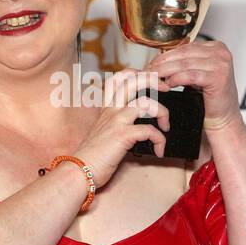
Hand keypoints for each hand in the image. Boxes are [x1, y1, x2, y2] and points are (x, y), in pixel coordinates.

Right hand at [72, 68, 170, 188]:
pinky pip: (149, 130)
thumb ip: (118, 123)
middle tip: (166, 89)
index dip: (138, 73)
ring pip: (147, 102)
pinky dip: (160, 139)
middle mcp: (111, 109)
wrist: (80, 171)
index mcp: (107, 107)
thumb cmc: (93, 156)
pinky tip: (159, 150)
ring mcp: (117, 121)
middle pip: (134, 81)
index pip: (120, 78)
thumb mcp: (104, 132)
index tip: (152, 81)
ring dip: (163, 112)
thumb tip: (138, 123)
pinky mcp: (122, 135)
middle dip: (154, 80)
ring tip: (166, 126)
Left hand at [145, 39, 242, 132]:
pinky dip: (176, 79)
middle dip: (162, 62)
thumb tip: (158, 59)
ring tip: (154, 78)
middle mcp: (220, 52)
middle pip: (183, 54)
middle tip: (148, 71)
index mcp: (215, 47)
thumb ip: (184, 63)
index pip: (184, 47)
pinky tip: (168, 84)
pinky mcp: (218, 77)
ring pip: (184, 64)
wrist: (223, 119)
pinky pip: (190, 75)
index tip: (151, 64)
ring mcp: (221, 64)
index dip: (165, 55)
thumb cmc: (209, 98)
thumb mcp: (196, 74)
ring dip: (165, 71)